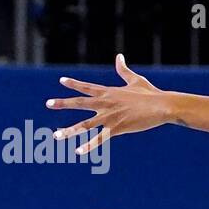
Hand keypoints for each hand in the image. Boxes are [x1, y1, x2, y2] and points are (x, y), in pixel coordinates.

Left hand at [47, 54, 171, 153]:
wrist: (161, 106)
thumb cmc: (151, 93)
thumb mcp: (135, 79)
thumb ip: (123, 70)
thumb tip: (119, 57)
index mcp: (109, 92)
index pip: (87, 87)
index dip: (74, 84)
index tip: (61, 81)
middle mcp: (105, 103)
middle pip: (79, 103)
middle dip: (63, 103)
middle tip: (48, 103)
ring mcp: (110, 117)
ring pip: (85, 124)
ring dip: (69, 130)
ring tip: (56, 136)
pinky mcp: (117, 128)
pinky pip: (100, 139)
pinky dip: (89, 146)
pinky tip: (78, 151)